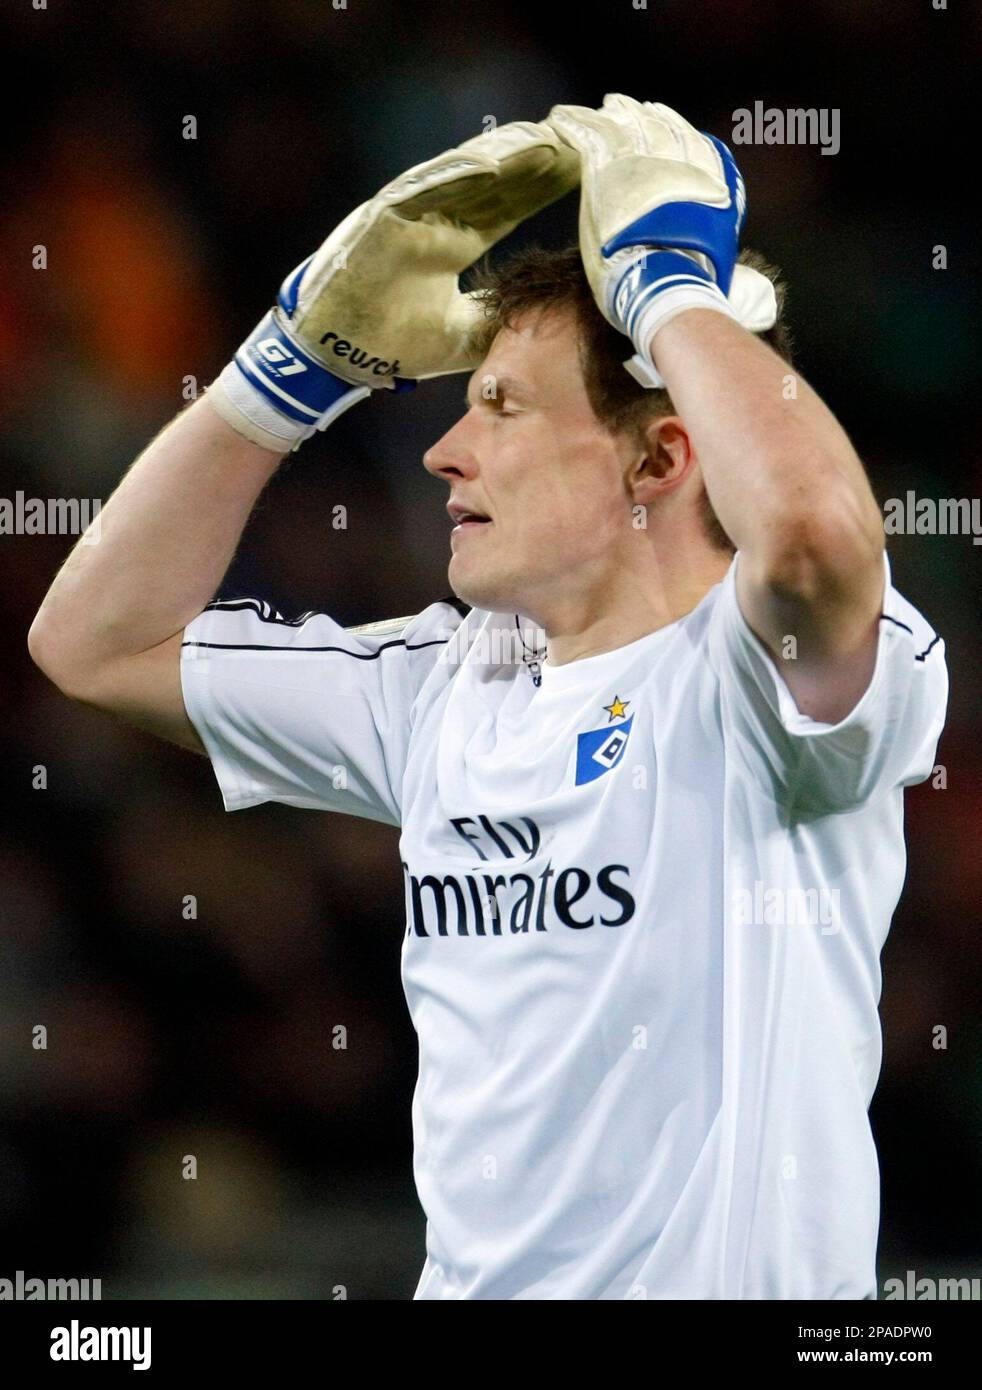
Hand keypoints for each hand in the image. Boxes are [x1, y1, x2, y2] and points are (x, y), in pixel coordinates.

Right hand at [210, 121, 579, 450]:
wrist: (334, 359)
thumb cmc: (389, 349)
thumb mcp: (461, 338)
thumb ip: (496, 323)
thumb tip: (541, 327)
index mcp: (452, 244)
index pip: (507, 207)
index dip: (541, 188)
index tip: (581, 170)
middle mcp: (433, 221)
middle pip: (492, 182)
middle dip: (532, 161)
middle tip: (577, 138)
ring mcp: (407, 214)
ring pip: (463, 175)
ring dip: (502, 157)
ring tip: (545, 139)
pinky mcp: (381, 217)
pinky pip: (423, 187)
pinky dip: (456, 174)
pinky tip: (494, 160)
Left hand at [546, 95, 775, 386]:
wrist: (666, 284)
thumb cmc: (692, 287)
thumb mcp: (716, 260)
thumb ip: (711, 245)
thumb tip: (714, 268)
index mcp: (707, 182)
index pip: (692, 144)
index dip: (675, 130)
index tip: (663, 120)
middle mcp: (678, 164)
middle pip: (658, 128)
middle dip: (642, 117)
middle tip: (627, 107)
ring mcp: (642, 163)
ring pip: (625, 126)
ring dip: (612, 115)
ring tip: (603, 109)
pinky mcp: (607, 170)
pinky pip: (587, 135)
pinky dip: (573, 124)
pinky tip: (561, 119)